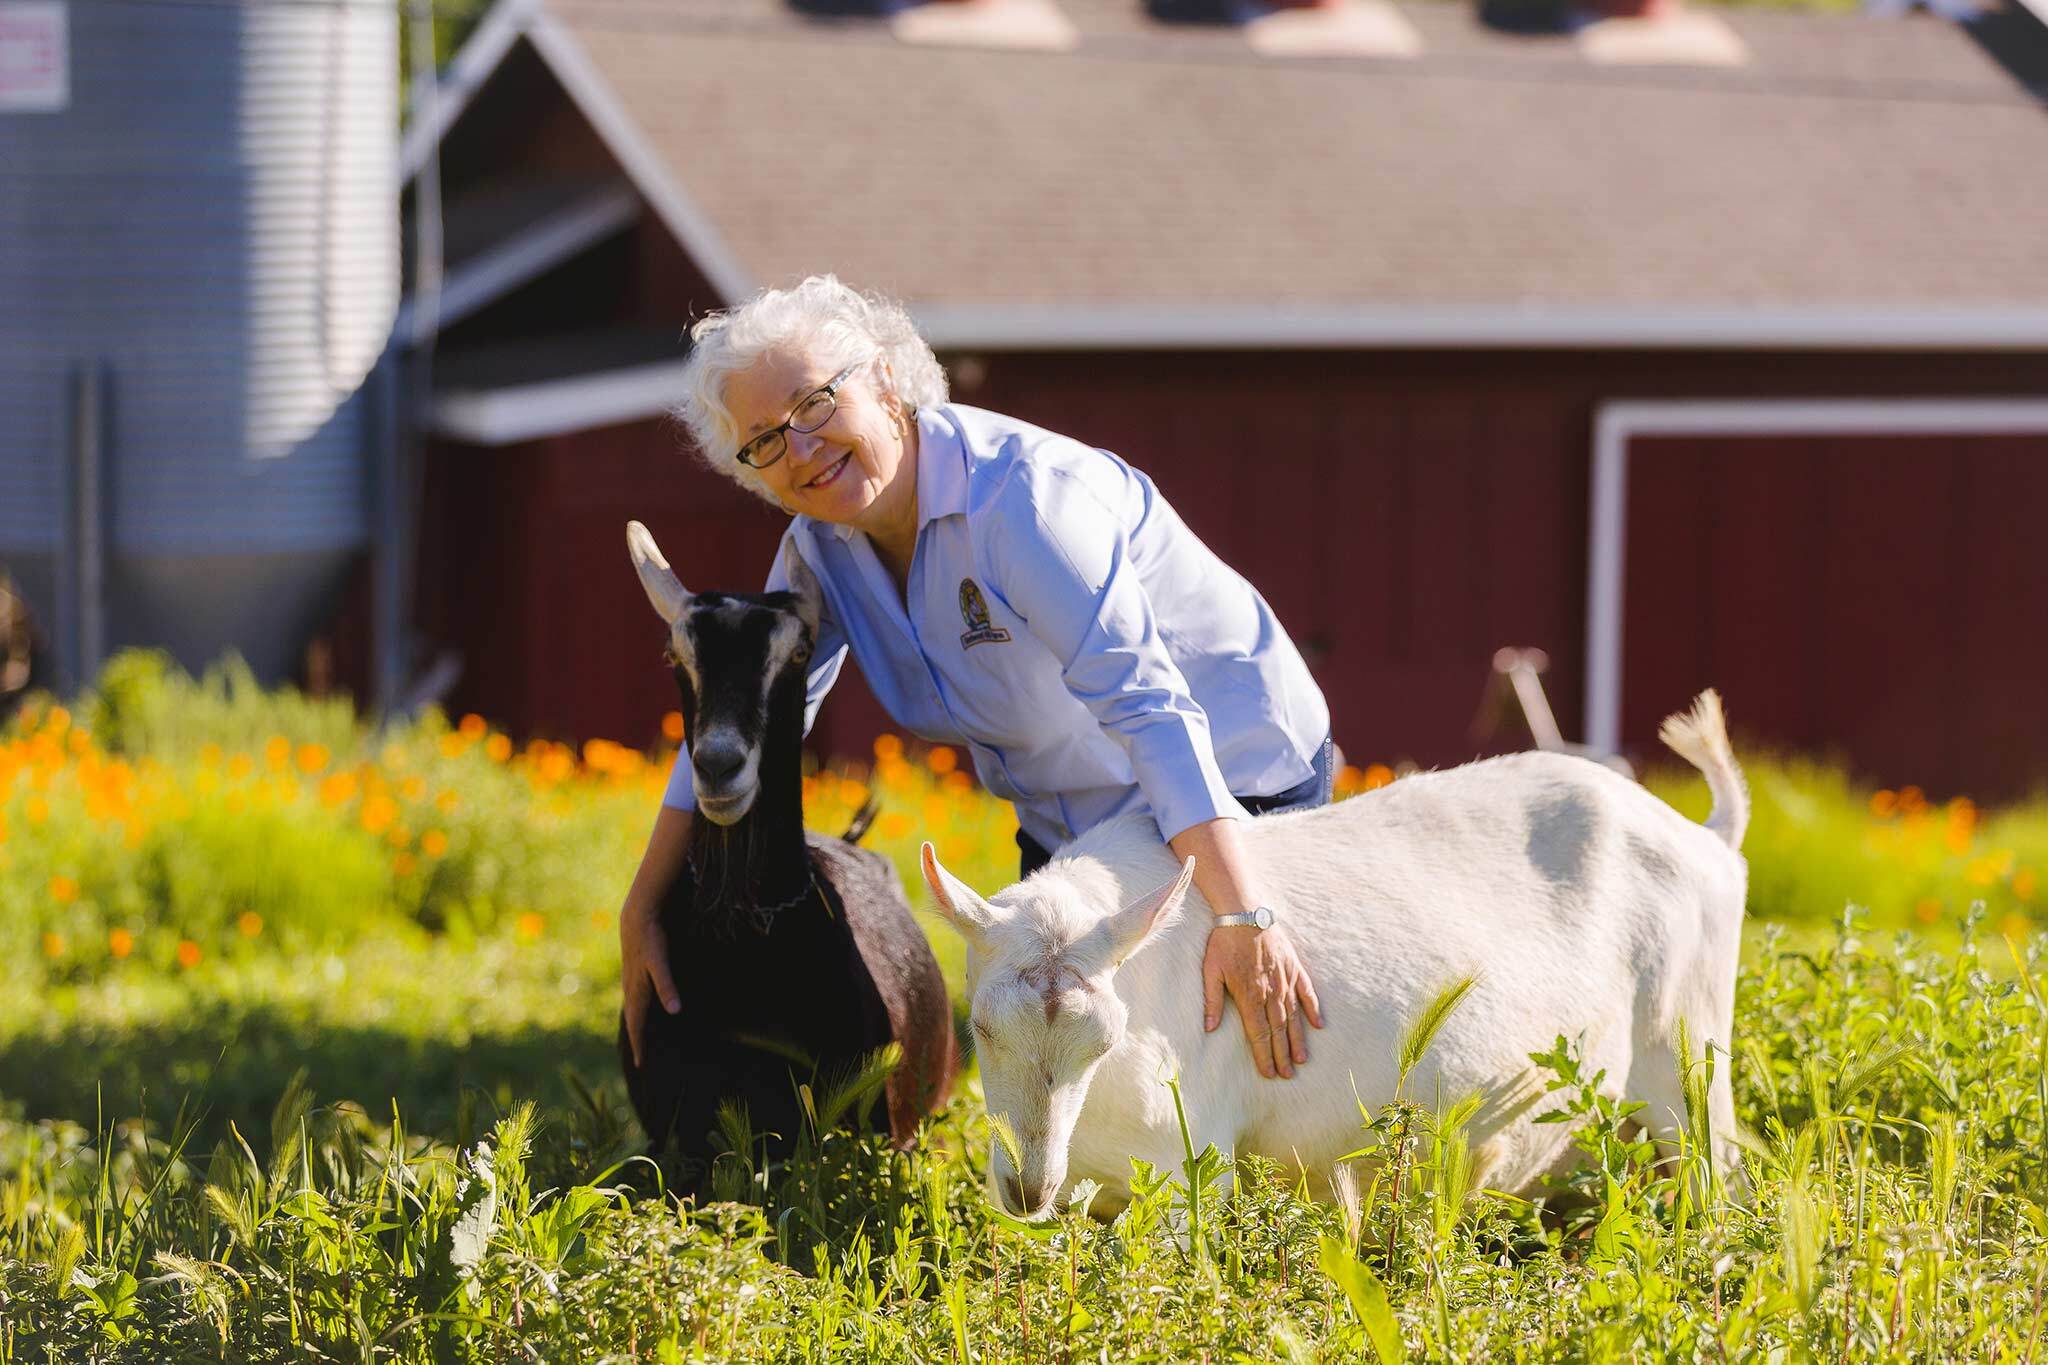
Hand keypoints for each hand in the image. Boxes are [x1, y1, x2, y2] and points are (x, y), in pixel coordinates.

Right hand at [620, 895, 680, 1067]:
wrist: (637, 917)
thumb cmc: (651, 940)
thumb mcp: (660, 963)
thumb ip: (667, 986)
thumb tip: (675, 1011)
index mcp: (637, 992)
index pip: (637, 1026)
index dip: (639, 1045)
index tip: (641, 1065)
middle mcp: (631, 989)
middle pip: (633, 1021)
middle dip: (637, 1040)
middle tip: (640, 1060)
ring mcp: (631, 979)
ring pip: (633, 1009)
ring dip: (636, 1026)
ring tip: (640, 1038)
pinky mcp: (634, 970)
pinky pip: (635, 997)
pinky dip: (638, 1009)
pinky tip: (643, 1007)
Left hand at [1202, 920, 1323, 1079]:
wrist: (1244, 912)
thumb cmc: (1223, 942)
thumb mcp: (1210, 971)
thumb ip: (1211, 1000)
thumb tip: (1208, 1028)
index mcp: (1249, 995)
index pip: (1258, 1032)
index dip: (1263, 1054)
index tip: (1268, 1073)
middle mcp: (1270, 991)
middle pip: (1278, 1029)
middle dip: (1282, 1055)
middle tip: (1287, 1075)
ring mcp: (1285, 979)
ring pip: (1294, 1016)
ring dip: (1298, 1039)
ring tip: (1301, 1059)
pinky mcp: (1294, 967)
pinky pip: (1306, 992)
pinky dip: (1312, 1008)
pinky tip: (1317, 1025)